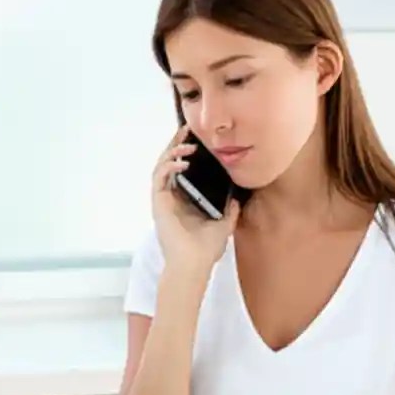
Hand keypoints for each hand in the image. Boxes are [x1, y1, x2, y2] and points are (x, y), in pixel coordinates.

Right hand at [151, 124, 239, 276]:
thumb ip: (229, 211)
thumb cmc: (205, 250)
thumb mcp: (224, 225)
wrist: (194, 264)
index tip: (197, 140)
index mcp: (184, 201)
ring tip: (186, 144)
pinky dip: (169, 166)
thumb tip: (236, 198)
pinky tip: (182, 162)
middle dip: (176, 144)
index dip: (186, 153)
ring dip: (172, 152)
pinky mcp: (158, 203)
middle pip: (169, 163)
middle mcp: (171, 198)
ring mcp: (163, 200)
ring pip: (161, 166)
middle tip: (187, 130)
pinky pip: (159, 177)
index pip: (182, 170)